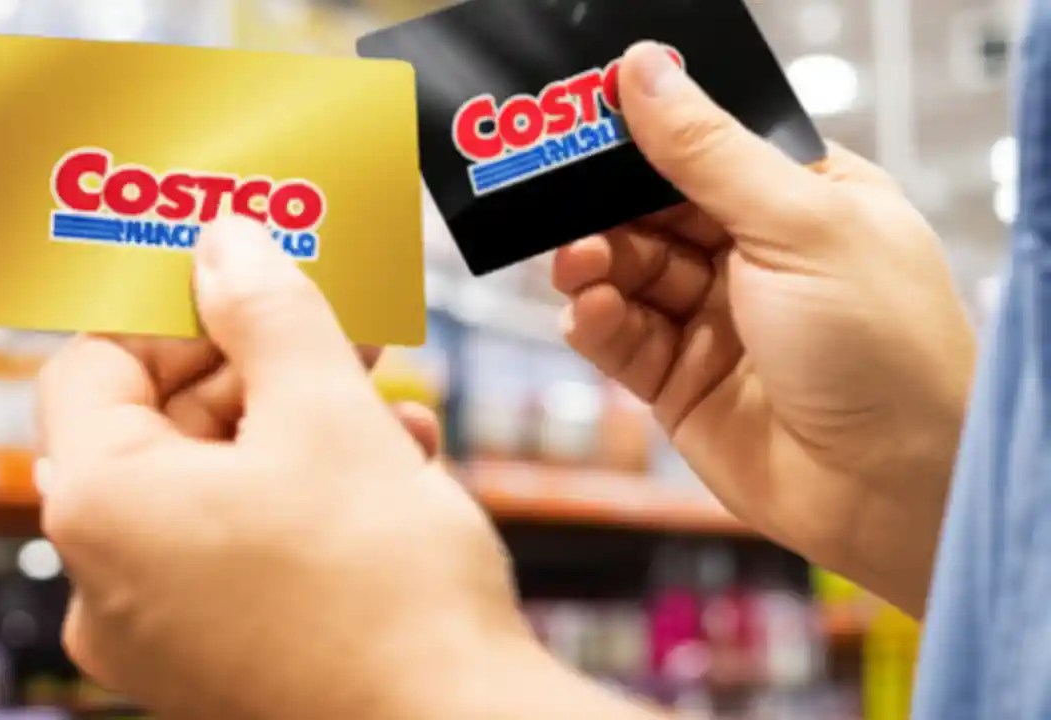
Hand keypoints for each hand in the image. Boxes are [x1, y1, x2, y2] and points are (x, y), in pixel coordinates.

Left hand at [38, 218, 547, 718]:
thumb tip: (226, 243)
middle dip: (255, 365)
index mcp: (103, 510)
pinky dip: (300, 497)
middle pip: (161, 426)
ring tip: (383, 401)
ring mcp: (161, 632)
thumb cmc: (386, 593)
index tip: (242, 278)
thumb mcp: (327, 414)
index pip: (95, 364)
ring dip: (295, 427)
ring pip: (214, 486)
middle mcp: (109, 581)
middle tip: (330, 326)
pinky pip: (240, 547)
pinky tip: (388, 471)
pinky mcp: (217, 659)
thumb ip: (266, 311)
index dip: (173, 307)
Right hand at [554, 42, 975, 615]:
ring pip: (627, 274)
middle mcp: (756, 258)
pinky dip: (595, 321)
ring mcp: (716, 322)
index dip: (647, 138)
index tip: (587, 127)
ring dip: (594, 263)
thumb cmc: (886, 353)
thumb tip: (646, 73)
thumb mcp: (798, 225)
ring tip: (579, 264)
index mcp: (803, 202)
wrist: (889, 491)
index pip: (707, 150)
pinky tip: (590, 313)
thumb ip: (709, 153)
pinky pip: (619, 338)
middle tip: (561, 201)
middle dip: (606, 208)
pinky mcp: (680, 381)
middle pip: (652, 212)